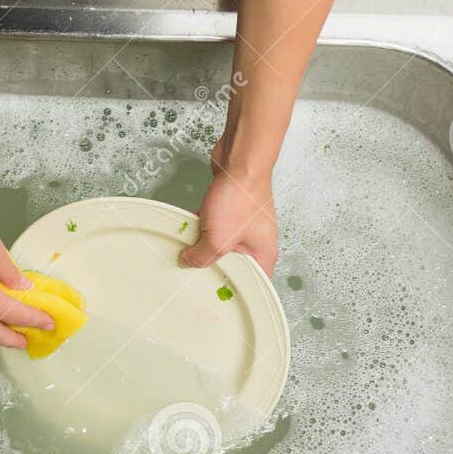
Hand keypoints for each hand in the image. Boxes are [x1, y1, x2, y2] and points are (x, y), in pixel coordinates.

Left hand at [179, 138, 278, 275]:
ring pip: (220, 240)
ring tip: (189, 242)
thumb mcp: (218, 239)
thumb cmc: (241, 197)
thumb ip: (202, 256)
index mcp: (263, 253)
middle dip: (212, 261)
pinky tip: (189, 222)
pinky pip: (215, 222)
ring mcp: (245, 222)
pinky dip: (202, 222)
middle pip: (232, 261)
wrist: (240, 161)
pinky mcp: (233, 206)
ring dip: (204, 239)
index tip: (214, 292)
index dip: (233, 288)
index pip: (252, 281)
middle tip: (196, 266)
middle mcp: (257, 239)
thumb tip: (190, 261)